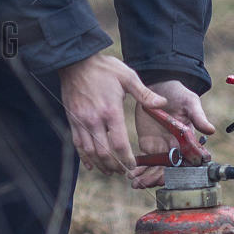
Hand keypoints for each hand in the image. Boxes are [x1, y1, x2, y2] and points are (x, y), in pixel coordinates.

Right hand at [57, 54, 165, 175]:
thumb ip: (144, 94)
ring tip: (110, 171)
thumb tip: (162, 104)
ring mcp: (81, 122)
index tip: (133, 165)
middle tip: (123, 171)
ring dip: (101, 165)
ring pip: (90, 152)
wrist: (76, 61)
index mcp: (110, 111)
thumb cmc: (104, 68)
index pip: (119, 143)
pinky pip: (77, 145)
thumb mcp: (127, 77)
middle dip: (114, 166)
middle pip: (104, 153)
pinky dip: (85, 158)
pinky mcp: (72, 121)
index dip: (127, 158)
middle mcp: (94, 120)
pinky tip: (92, 165)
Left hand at [131, 79, 217, 188]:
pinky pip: (144, 162)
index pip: (185, 163)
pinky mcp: (148, 145)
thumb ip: (198, 117)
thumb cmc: (178, 93)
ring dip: (146, 178)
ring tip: (135, 184)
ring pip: (155, 169)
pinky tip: (130, 175)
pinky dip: (138, 169)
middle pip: (168, 170)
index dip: (177, 173)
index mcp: (188, 142)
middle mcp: (175, 148)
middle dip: (157, 179)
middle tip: (145, 184)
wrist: (159, 84)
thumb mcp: (190, 102)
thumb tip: (211, 130)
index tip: (167, 177)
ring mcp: (161, 148)